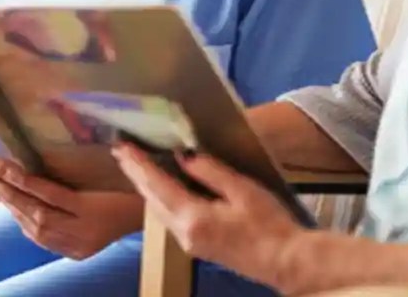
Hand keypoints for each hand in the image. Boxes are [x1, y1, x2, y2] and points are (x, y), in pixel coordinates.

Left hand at [0, 157, 144, 259]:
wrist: (152, 217)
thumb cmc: (133, 184)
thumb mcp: (112, 168)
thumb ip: (79, 164)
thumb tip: (41, 148)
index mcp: (93, 208)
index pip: (48, 193)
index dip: (21, 178)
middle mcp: (83, 231)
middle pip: (36, 212)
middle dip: (7, 191)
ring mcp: (79, 245)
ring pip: (35, 228)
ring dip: (12, 206)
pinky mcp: (76, 253)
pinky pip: (43, 239)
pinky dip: (25, 222)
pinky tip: (13, 207)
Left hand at [112, 142, 300, 288]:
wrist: (285, 261)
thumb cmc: (269, 225)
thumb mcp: (242, 189)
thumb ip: (209, 171)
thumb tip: (183, 156)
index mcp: (193, 217)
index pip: (157, 185)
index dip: (138, 164)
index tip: (122, 146)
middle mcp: (184, 233)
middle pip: (151, 199)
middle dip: (136, 174)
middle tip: (121, 151)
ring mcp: (189, 242)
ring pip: (157, 210)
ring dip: (146, 186)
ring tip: (136, 165)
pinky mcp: (197, 246)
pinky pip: (169, 217)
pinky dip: (160, 198)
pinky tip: (161, 187)